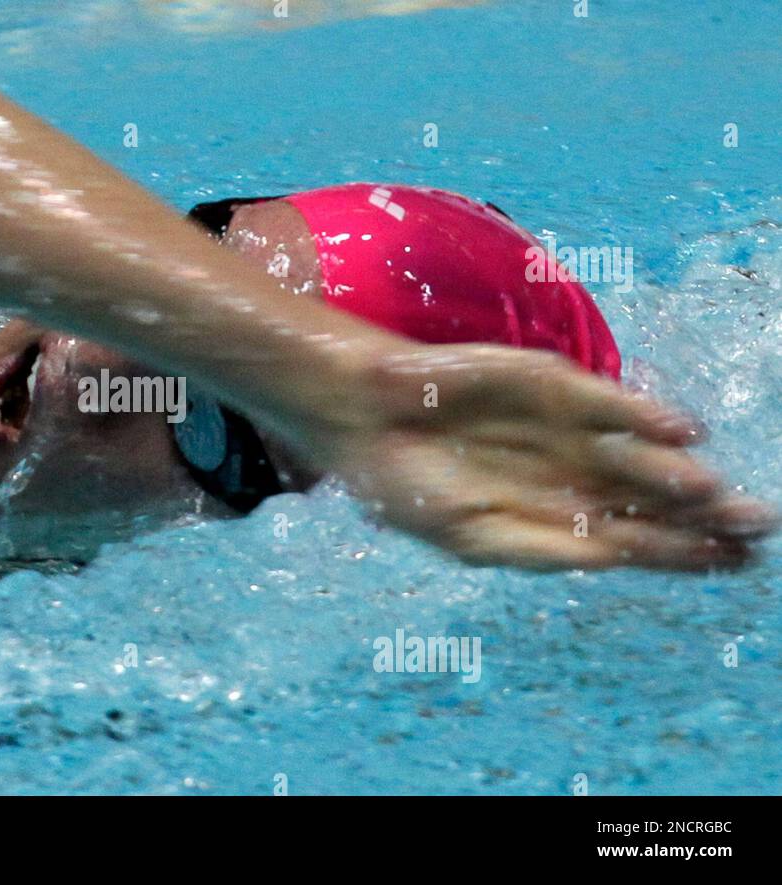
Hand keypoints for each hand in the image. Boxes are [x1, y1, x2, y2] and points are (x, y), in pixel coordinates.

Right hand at [310, 344, 775, 569]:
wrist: (361, 418)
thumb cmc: (404, 484)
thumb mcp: (471, 538)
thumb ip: (542, 549)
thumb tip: (616, 560)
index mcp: (553, 517)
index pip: (635, 538)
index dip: (684, 553)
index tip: (735, 566)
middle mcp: (571, 474)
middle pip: (654, 498)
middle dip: (705, 518)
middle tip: (757, 529)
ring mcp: (565, 429)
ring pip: (641, 455)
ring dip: (684, 475)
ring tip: (727, 502)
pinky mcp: (550, 385)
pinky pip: (609, 403)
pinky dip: (645, 415)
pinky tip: (683, 432)